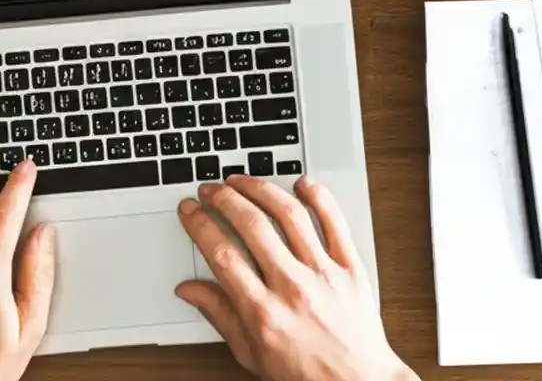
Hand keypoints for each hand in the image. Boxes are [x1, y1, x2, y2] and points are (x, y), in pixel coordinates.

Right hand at [177, 176, 416, 380]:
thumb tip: (189, 290)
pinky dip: (319, 197)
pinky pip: (335, 222)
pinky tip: (303, 183)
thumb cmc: (306, 376)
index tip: (190, 211)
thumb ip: (220, 316)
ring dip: (262, 189)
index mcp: (263, 312)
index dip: (199, 225)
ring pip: (290, 215)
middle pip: (251, 225)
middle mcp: (293, 288)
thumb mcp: (251, 355)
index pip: (221, 254)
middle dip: (224, 199)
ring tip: (244, 180)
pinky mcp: (351, 268)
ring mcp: (324, 274)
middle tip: (211, 189)